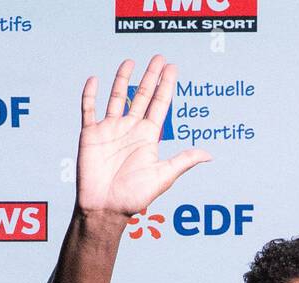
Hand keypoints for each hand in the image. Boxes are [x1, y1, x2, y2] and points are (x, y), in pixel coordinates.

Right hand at [76, 56, 212, 218]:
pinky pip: (89, 110)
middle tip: (159, 58)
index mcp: (148, 137)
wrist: (105, 208)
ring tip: (131, 61)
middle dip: (150, 77)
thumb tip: (209, 155)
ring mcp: (110, 130)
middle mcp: (130, 130)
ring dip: (122, 80)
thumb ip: (183, 161)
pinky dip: (90, 94)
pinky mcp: (90, 134)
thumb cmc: (134, 197)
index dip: (166, 86)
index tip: (172, 68)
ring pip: (117, 98)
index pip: (160, 105)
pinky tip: (94, 79)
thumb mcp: (163, 176)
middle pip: (142, 96)